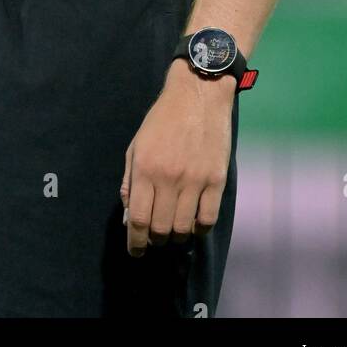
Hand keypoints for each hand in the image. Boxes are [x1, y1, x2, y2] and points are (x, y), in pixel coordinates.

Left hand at [120, 64, 234, 256]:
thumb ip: (130, 181)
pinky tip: (193, 224)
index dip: (135, 242)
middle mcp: (169, 178)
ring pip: (183, 228)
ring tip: (173, 230)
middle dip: (155, 240)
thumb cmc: (162, 119)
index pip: (138, 219)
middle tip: (155, 238)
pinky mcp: (216, 180)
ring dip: (176, 236)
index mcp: (145, 169)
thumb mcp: (136, 146)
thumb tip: (130, 214)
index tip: (135, 251)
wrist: (198, 95)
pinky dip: (199, 229)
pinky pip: (208, 219)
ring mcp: (195, 180)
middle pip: (161, 229)